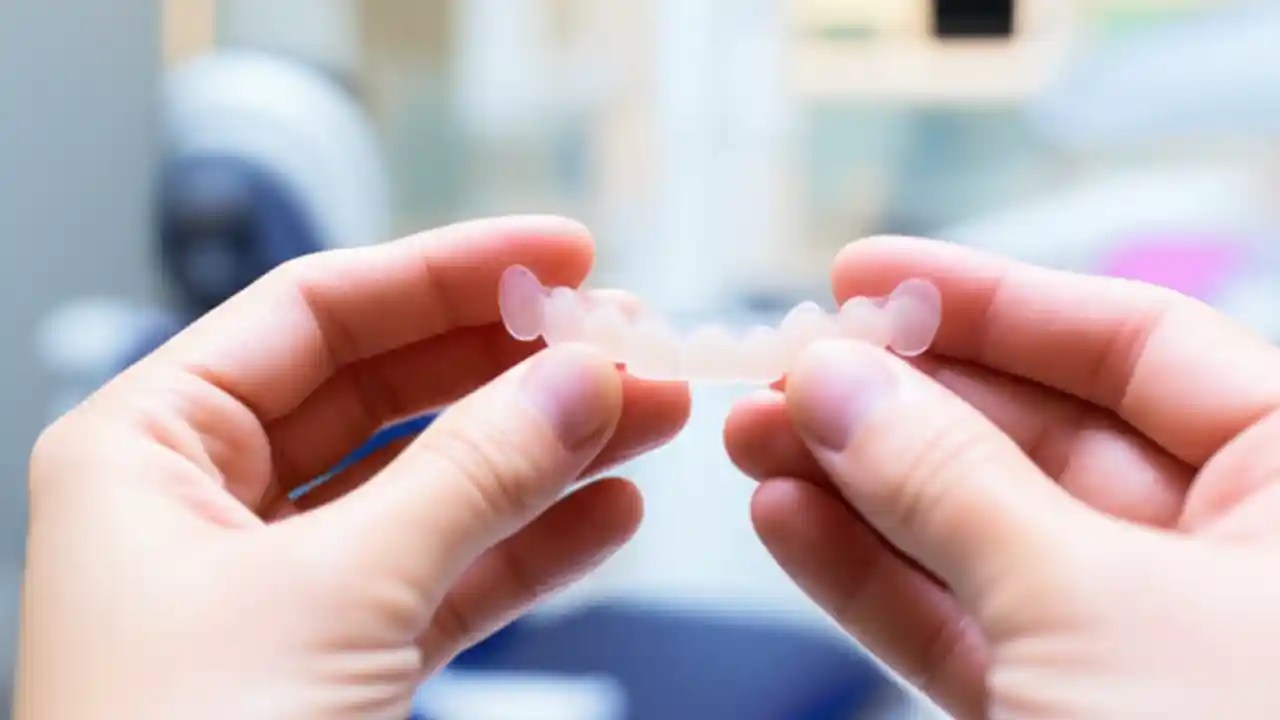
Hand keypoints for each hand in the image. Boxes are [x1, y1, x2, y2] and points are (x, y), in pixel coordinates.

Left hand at [18, 216, 689, 719]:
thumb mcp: (338, 596)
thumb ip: (470, 475)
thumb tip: (581, 379)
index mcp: (150, 449)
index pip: (317, 310)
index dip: (449, 272)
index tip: (561, 254)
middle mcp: (206, 505)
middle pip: (386, 390)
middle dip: (512, 365)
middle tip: (624, 338)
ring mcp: (277, 587)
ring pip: (431, 484)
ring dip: (544, 451)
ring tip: (648, 415)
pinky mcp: (336, 662)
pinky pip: (447, 575)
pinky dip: (531, 547)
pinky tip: (606, 511)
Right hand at [725, 237, 1279, 718]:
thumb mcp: (1088, 604)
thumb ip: (951, 479)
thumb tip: (841, 375)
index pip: (1137, 344)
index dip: (992, 299)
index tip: (869, 273)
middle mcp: (1235, 558)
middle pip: (1042, 435)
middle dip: (903, 400)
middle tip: (790, 367)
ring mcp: (1143, 646)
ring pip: (984, 534)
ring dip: (862, 485)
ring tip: (758, 438)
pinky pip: (965, 626)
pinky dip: (874, 580)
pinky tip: (792, 522)